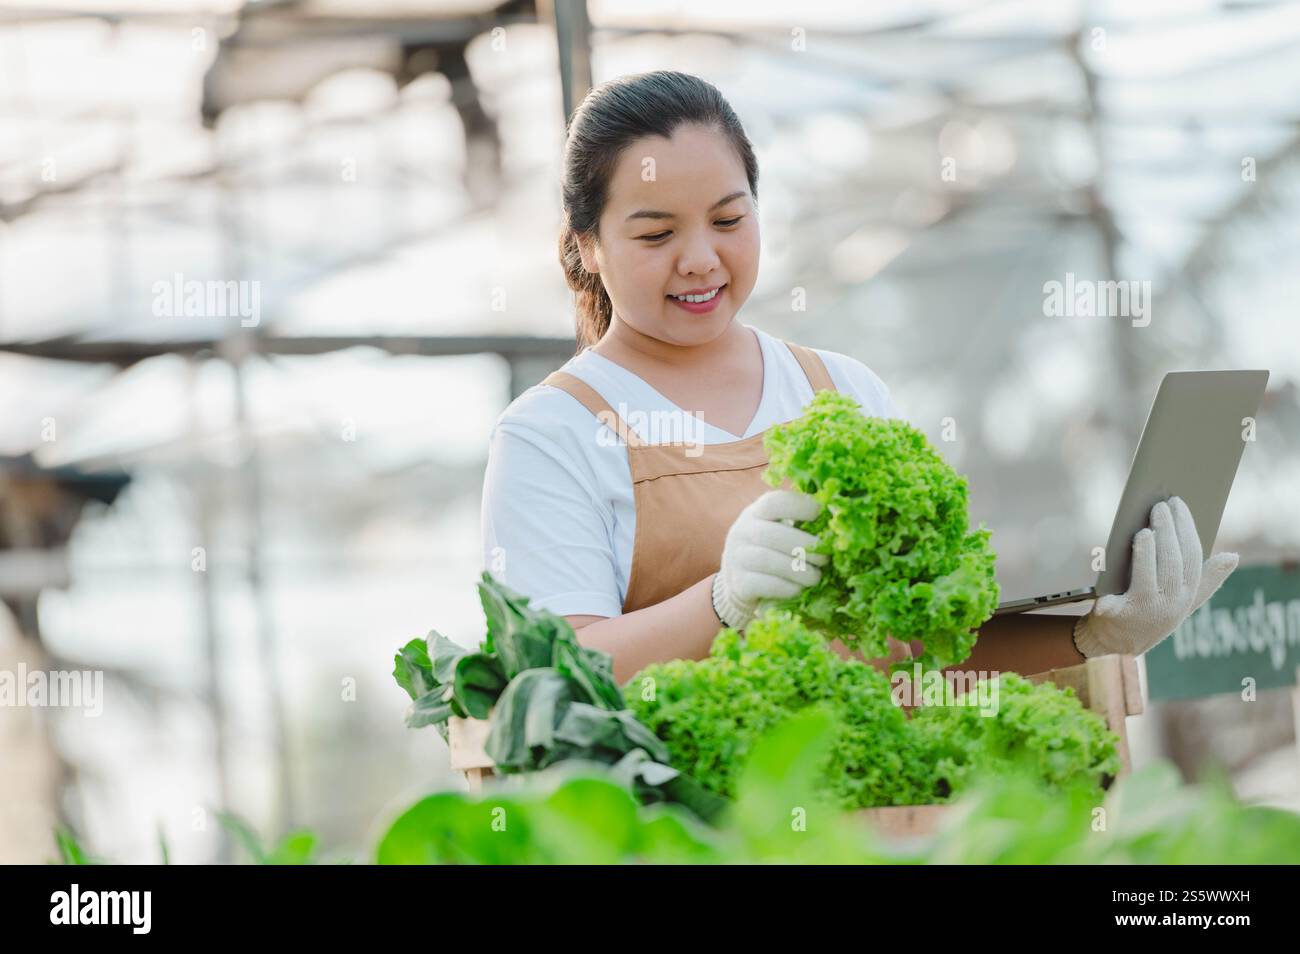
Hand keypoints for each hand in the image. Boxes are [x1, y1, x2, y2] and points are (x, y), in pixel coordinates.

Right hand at [711, 489, 827, 631]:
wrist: (741, 580)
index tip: (821, 515)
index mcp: (755, 512)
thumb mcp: (779, 529)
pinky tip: (799, 588)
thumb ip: (802, 523)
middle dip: (804, 546)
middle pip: (770, 534)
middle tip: (826, 557)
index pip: (772, 502)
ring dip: (798, 570)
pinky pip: (765, 584)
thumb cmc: (772, 550)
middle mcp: (741, 532)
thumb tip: (837, 518)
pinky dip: (788, 587)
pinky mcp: (740, 584)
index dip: (799, 506)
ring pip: (767, 561)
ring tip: (816, 576)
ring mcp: (737, 558)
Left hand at [1073, 496, 1237, 657]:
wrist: (1118, 642)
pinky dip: (1112, 590)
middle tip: (1159, 506)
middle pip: (1173, 562)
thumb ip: (1206, 578)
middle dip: (1167, 531)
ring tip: (1144, 529)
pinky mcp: (1117, 618)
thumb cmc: (1152, 611)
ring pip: (1150, 576)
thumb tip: (1232, 556)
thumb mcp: (1183, 599)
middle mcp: (1170, 604)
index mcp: (1186, 594)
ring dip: (1148, 551)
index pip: (1193, 556)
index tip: (1178, 502)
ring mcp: (1144, 612)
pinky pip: (1114, 603)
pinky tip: (1107, 570)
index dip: (1186, 528)